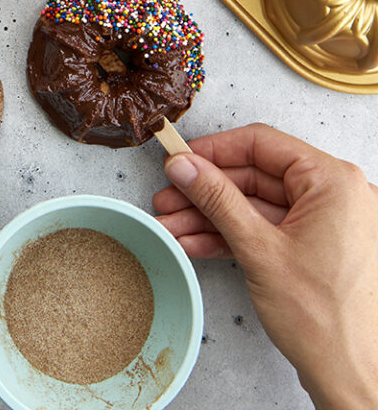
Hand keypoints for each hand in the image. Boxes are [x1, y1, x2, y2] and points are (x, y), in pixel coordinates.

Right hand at [153, 123, 377, 409]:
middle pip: (253, 175)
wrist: (350, 375)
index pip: (261, 144)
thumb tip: (184, 165)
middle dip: (204, 191)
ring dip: (208, 215)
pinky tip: (193, 242)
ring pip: (252, 204)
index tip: (179, 159)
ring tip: (171, 224)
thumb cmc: (326, 320)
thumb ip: (217, 199)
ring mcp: (322, 222)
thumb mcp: (258, 248)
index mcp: (332, 182)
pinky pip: (262, 227)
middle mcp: (332, 195)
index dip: (213, 150)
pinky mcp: (311, 246)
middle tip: (167, 196)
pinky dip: (228, 235)